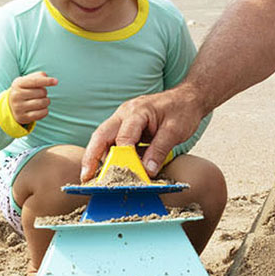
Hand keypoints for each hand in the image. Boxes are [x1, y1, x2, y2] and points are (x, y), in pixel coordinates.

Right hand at [8, 71, 57, 125]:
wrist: (12, 105)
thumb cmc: (25, 90)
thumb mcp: (28, 80)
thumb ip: (38, 76)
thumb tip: (49, 79)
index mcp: (18, 84)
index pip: (35, 81)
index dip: (47, 81)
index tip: (56, 81)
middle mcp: (16, 95)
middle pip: (41, 92)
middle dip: (45, 92)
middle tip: (40, 94)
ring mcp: (18, 107)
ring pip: (43, 103)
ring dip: (46, 101)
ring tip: (41, 101)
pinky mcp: (22, 117)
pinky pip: (42, 113)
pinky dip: (45, 110)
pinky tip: (41, 109)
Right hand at [82, 85, 202, 181]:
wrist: (189, 98)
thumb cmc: (183, 110)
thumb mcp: (175, 131)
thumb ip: (160, 150)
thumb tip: (147, 171)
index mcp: (138, 111)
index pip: (124, 135)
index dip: (120, 157)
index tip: (120, 174)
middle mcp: (125, 113)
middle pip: (101, 135)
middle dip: (91, 156)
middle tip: (86, 177)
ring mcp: (123, 118)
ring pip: (103, 138)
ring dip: (98, 156)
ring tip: (94, 177)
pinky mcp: (126, 126)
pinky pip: (113, 141)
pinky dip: (110, 155)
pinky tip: (111, 169)